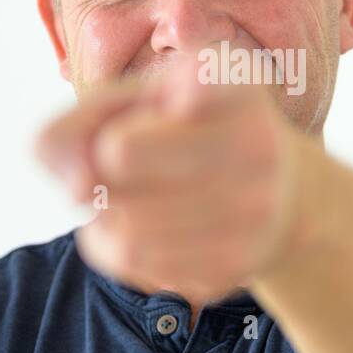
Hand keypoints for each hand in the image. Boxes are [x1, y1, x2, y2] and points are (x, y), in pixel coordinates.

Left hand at [34, 52, 305, 307]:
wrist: (280, 195)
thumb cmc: (189, 135)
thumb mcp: (139, 102)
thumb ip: (79, 121)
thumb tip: (72, 184)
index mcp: (237, 89)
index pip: (193, 87)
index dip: (170, 97)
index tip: (176, 104)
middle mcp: (256, 147)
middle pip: (120, 153)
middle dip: (102, 159)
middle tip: (119, 160)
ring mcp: (252, 212)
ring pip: (122, 220)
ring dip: (101, 208)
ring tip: (123, 194)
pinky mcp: (234, 266)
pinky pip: (132, 260)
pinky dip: (112, 241)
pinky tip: (135, 225)